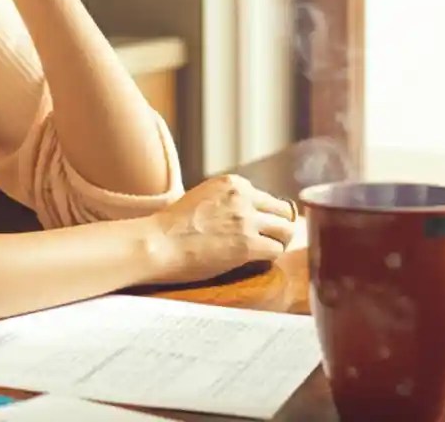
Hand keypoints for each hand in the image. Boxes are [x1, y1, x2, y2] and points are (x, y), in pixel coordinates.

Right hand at [142, 175, 296, 284]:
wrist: (157, 243)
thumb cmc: (172, 227)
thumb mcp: (203, 198)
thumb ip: (227, 201)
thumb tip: (246, 216)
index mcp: (232, 183)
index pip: (268, 198)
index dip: (266, 216)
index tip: (258, 228)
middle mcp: (243, 196)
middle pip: (284, 212)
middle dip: (280, 227)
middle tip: (270, 241)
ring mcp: (247, 220)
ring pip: (287, 231)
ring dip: (279, 243)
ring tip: (265, 252)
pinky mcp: (247, 244)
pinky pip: (276, 250)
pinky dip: (270, 257)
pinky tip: (256, 261)